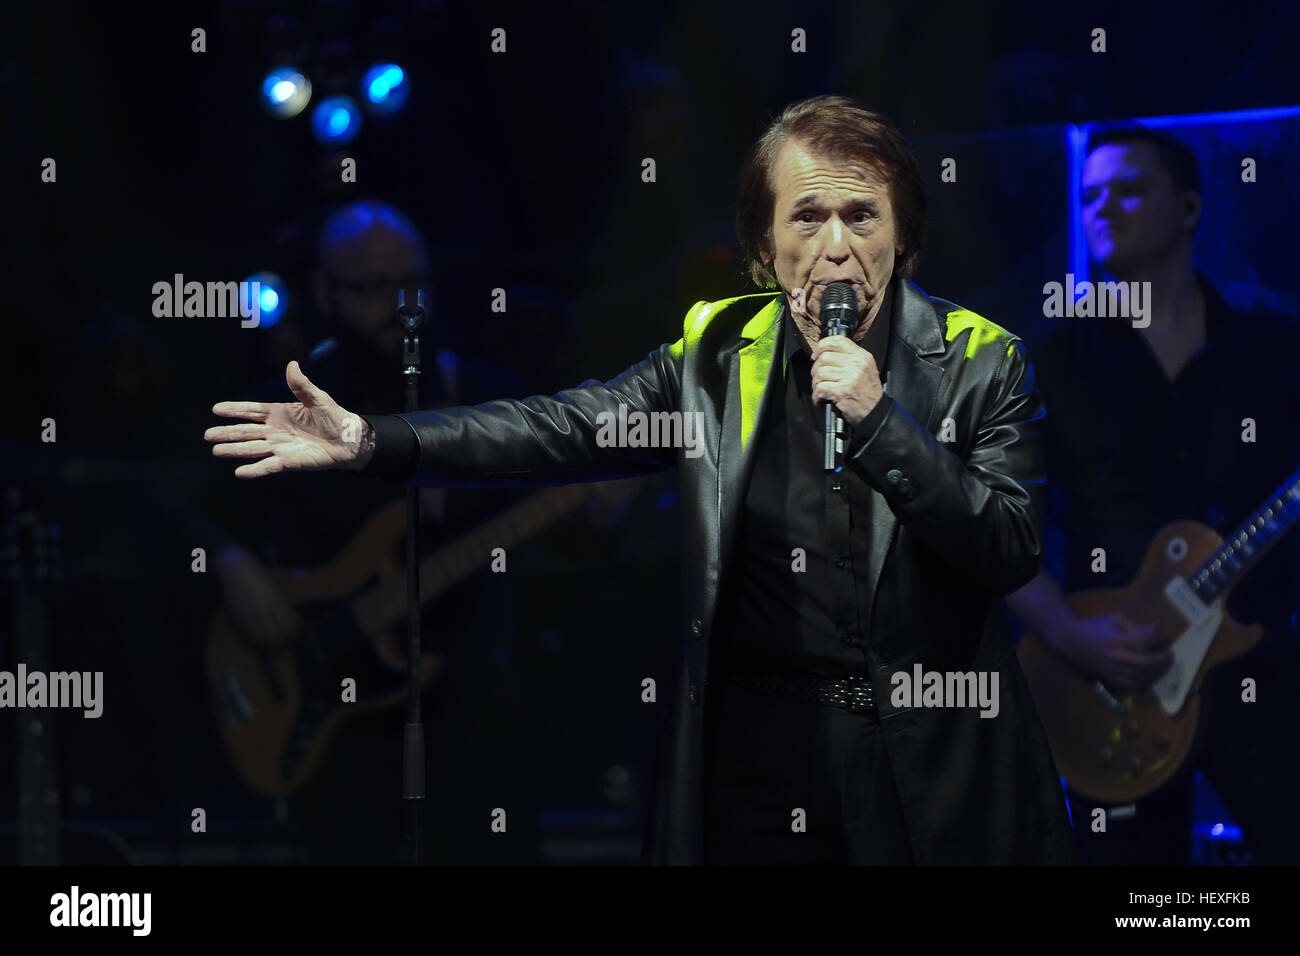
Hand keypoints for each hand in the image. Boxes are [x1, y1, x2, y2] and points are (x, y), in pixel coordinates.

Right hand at [206, 361, 371, 477]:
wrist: (347, 440)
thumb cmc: (333, 417)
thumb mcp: (318, 398)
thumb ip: (302, 385)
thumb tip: (292, 365)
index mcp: (279, 412)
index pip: (252, 410)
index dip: (235, 409)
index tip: (216, 408)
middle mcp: (275, 430)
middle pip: (246, 431)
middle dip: (227, 432)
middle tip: (207, 435)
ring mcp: (279, 447)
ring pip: (252, 448)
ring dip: (234, 450)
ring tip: (216, 450)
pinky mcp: (288, 462)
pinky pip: (268, 466)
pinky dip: (254, 470)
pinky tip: (239, 472)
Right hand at [216, 545, 300, 645]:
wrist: (235, 569)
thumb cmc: (256, 571)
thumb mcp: (275, 576)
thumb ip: (288, 579)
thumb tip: (303, 574)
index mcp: (275, 599)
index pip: (288, 620)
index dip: (293, 629)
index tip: (297, 633)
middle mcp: (264, 608)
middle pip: (276, 631)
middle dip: (283, 639)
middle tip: (287, 642)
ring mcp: (251, 614)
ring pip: (262, 635)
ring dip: (269, 642)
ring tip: (275, 645)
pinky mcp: (238, 616)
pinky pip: (248, 633)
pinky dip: (254, 639)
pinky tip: (259, 640)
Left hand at [810, 337, 883, 425]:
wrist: (876, 412)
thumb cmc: (868, 393)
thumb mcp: (865, 369)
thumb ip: (849, 358)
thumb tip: (826, 354)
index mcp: (862, 356)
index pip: (838, 341)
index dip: (822, 346)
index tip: (816, 355)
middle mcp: (856, 364)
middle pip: (825, 357)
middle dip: (816, 369)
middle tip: (818, 379)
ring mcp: (850, 377)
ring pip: (820, 373)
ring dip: (816, 384)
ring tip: (820, 390)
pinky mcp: (842, 391)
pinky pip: (820, 388)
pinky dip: (816, 396)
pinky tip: (821, 400)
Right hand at [1053, 612, 1173, 691]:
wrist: (1072, 641)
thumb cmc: (1095, 627)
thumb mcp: (1115, 619)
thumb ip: (1136, 626)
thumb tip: (1157, 630)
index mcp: (1116, 638)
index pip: (1145, 641)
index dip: (1160, 640)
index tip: (1166, 639)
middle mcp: (1115, 656)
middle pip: (1147, 662)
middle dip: (1163, 660)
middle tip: (1170, 655)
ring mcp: (1113, 669)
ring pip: (1142, 676)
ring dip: (1158, 672)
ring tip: (1163, 665)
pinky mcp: (1110, 678)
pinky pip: (1132, 685)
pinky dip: (1145, 682)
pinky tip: (1150, 675)